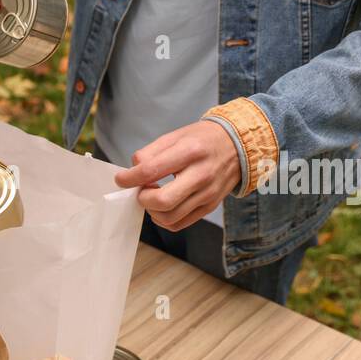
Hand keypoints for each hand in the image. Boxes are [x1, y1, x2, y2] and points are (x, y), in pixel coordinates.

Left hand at [113, 121, 242, 231]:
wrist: (239, 146)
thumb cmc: (202, 139)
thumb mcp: (176, 135)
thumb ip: (151, 152)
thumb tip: (132, 171)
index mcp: (190, 151)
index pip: (151, 170)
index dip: (129, 178)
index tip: (121, 179)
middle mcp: (201, 175)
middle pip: (162, 201)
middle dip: (143, 199)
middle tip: (141, 190)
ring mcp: (208, 194)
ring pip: (169, 217)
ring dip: (152, 211)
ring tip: (152, 197)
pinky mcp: (210, 206)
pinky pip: (179, 224)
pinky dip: (164, 219)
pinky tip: (162, 207)